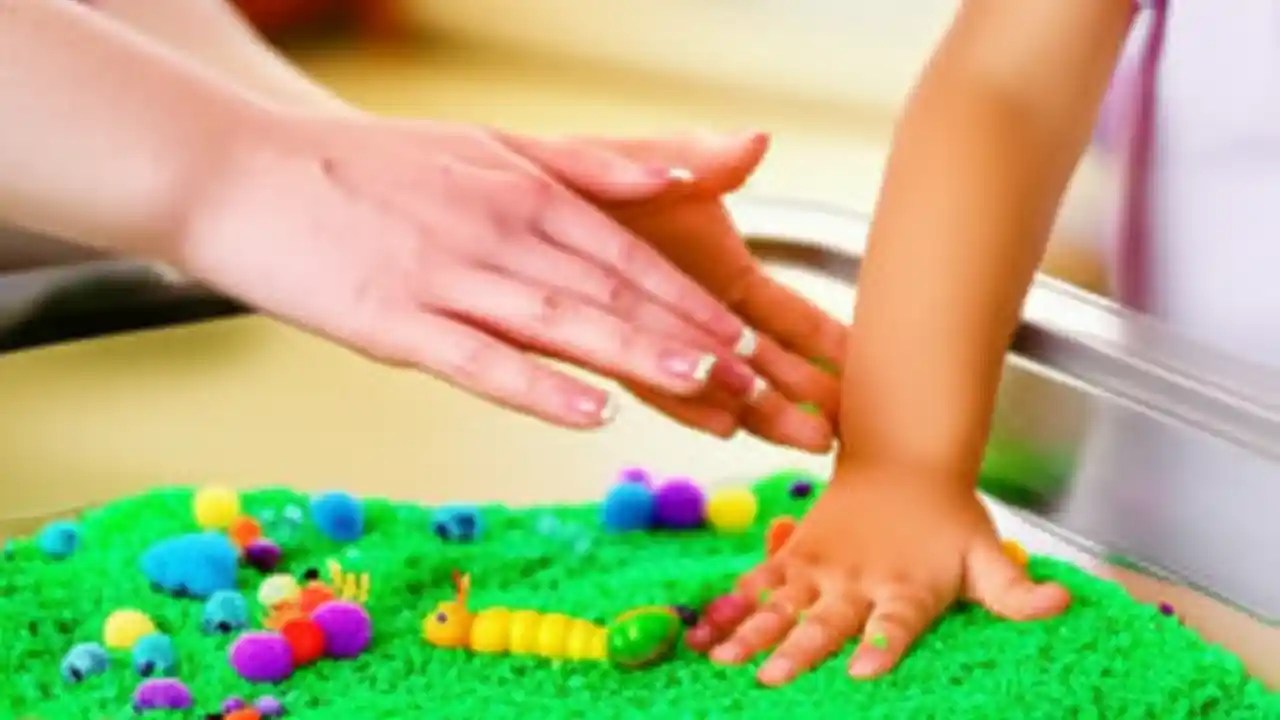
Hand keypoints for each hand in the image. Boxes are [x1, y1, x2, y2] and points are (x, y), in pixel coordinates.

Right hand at [172, 111, 765, 427]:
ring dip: (638, 354)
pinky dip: (539, 388)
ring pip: (561, 321)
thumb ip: (580, 165)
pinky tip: (591, 413)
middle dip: (687, 335)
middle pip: (611, 289)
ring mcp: (447, 276)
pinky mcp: (394, 321)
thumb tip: (672, 177)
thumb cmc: (368, 166)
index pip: (626, 251)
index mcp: (521, 189)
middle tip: (752, 377)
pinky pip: (480, 361)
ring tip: (705, 386)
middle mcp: (497, 229)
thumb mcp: (484, 146)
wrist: (245, 171)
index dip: (688, 296)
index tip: (742, 335)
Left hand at [508, 132, 845, 451]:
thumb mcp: (643, 162)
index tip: (869, 364)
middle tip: (848, 425)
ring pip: (720, 381)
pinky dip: (691, 401)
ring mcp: (657, 338)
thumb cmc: (581, 176)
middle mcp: (695, 312)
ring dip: (762, 409)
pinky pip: (657, 382)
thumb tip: (755, 143)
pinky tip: (725, 423)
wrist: (504, 196)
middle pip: (766, 361)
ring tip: (808, 440)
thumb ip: (696, 160)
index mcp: (720, 270)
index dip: (828, 340)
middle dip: (806, 392)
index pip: (789, 315)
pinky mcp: (610, 352)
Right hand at [685, 467, 1070, 684]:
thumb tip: (1061, 603)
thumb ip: (1016, 590)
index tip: (864, 671)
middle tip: (773, 678)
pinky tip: (706, 630)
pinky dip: (733, 603)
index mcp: (907, 588)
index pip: (895, 624)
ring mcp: (821, 568)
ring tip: (722, 659)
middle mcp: (859, 580)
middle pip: (826, 622)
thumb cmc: (947, 521)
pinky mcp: (796, 555)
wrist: (905, 462)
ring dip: (752, 632)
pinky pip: (760, 579)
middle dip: (798, 651)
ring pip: (782, 605)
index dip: (880, 646)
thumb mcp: (986, 554)